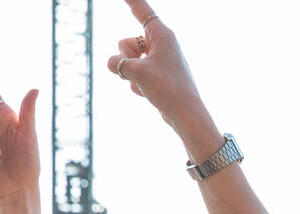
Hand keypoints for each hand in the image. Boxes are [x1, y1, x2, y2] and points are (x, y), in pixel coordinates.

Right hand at [105, 0, 205, 131]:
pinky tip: (148, 94)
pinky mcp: (159, 75)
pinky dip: (137, 84)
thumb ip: (118, 62)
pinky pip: (136, 74)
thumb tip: (113, 64)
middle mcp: (162, 44)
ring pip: (130, 59)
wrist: (186, 116)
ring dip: (130, 73)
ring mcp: (160, 60)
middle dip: (125, 56)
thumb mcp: (137, 72)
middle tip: (139, 71)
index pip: (140, 9)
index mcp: (162, 35)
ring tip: (146, 85)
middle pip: (127, 41)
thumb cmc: (168, 90)